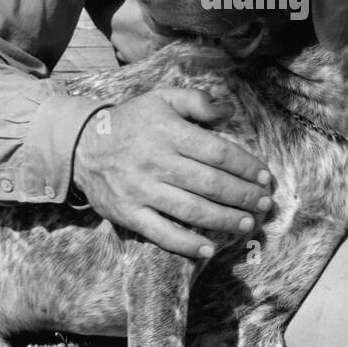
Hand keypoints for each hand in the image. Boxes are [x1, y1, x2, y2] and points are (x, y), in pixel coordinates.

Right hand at [72, 88, 273, 259]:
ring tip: (248, 224)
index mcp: (168, 132)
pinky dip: (187, 244)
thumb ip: (196, 101)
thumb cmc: (132, 121)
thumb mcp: (161, 99)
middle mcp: (156, 162)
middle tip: (265, 203)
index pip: (217, 152)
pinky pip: (162, 233)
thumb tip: (229, 111)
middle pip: (210, 184)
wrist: (82, 145)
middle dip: (243, 196)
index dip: (245, 166)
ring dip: (224, 220)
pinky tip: (209, 248)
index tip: (264, 176)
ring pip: (192, 210)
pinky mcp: (129, 213)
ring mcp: (141, 190)